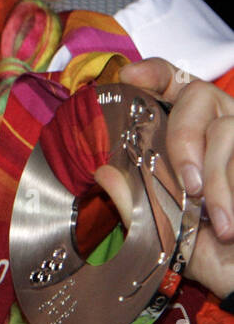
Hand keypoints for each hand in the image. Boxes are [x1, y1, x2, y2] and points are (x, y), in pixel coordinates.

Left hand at [92, 58, 233, 297]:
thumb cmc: (208, 251)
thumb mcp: (162, 229)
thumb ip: (133, 202)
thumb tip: (102, 174)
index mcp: (187, 137)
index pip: (173, 84)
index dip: (153, 73)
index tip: (129, 78)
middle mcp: (218, 129)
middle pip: (199, 93)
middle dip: (183, 134)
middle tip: (184, 181)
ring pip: (226, 126)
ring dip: (213, 173)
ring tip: (208, 211)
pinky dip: (230, 189)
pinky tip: (226, 223)